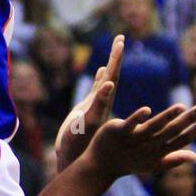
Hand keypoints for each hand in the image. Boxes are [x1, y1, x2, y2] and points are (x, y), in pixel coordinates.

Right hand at [55, 34, 123, 170]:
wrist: (74, 157)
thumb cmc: (79, 143)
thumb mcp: (89, 120)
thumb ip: (99, 103)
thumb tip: (109, 84)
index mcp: (104, 102)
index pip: (112, 75)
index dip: (116, 59)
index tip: (121, 42)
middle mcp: (102, 101)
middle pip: (110, 74)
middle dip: (115, 56)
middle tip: (120, 38)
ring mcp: (95, 105)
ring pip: (104, 81)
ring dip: (109, 65)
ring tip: (115, 50)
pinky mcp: (87, 110)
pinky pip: (95, 90)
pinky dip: (99, 79)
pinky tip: (101, 71)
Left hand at [84, 101, 195, 183]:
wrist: (101, 166)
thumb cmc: (130, 163)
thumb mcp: (153, 164)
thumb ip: (174, 159)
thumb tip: (195, 156)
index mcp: (158, 152)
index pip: (180, 140)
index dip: (195, 130)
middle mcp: (148, 147)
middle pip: (171, 132)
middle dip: (188, 120)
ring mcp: (133, 140)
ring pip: (153, 128)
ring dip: (167, 117)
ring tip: (181, 106)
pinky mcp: (118, 132)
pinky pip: (130, 125)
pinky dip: (137, 118)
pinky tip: (147, 110)